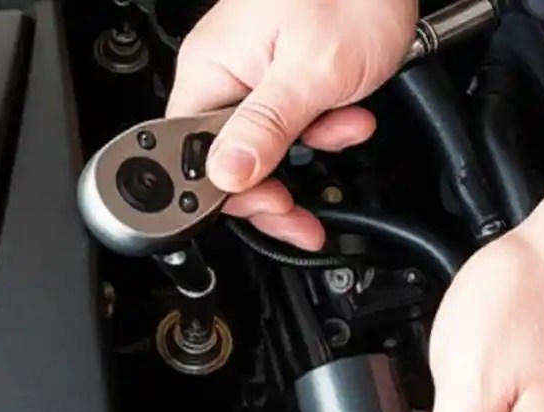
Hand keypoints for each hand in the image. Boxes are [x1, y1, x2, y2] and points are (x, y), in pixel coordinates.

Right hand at [167, 0, 416, 249]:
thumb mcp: (312, 71)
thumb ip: (266, 128)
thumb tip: (224, 176)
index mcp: (211, 68)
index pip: (196, 156)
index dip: (231, 192)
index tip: (270, 206)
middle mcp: (224, 71)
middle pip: (229, 159)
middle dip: (274, 184)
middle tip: (302, 210)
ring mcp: (254, 72)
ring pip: (266, 145)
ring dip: (311, 150)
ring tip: (345, 129)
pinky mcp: (284, 73)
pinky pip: (291, 122)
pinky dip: (324, 127)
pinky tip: (347, 114)